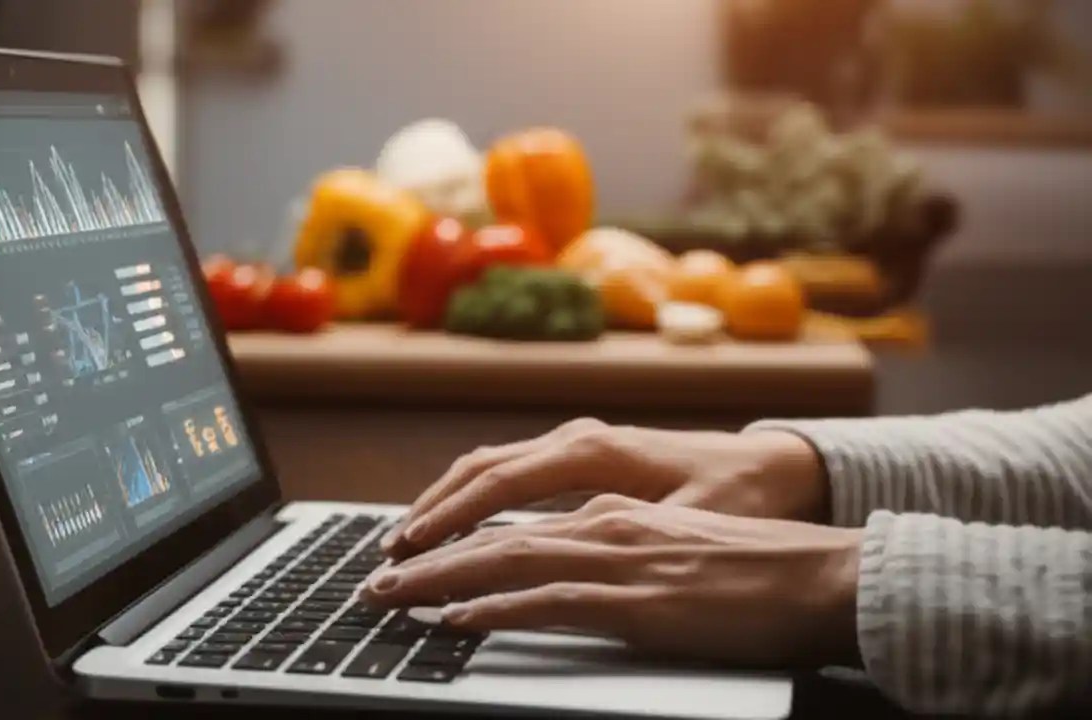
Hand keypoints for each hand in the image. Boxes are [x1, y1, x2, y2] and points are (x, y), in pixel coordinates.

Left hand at [365, 495, 861, 666]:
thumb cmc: (758, 569)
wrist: (824, 576)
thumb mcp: (674, 550)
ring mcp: (620, 561)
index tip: (412, 558)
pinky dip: (494, 610)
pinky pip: (549, 602)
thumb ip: (620, 553)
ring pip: (507, 561)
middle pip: (495, 535)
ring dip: (439, 581)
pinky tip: (458, 621)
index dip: (455, 538)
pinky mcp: (638, 603)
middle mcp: (606, 525)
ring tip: (391, 597)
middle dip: (427, 558)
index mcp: (614, 511)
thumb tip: (570, 572)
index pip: (515, 520)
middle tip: (375, 580)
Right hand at [382, 418, 825, 558]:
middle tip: (389, 553)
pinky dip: (472, 496)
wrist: (780, 464)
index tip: (413, 547)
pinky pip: (509, 470)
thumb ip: (623, 530)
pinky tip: (456, 523)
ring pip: (489, 465)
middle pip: (481, 469)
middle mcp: (578, 438)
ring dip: (445, 500)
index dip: (451, 518)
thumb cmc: (742, 494)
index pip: (501, 484)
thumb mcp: (690, 518)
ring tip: (408, 540)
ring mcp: (578, 443)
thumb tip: (557, 549)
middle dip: (430, 510)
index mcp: (596, 451)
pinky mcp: (582, 456)